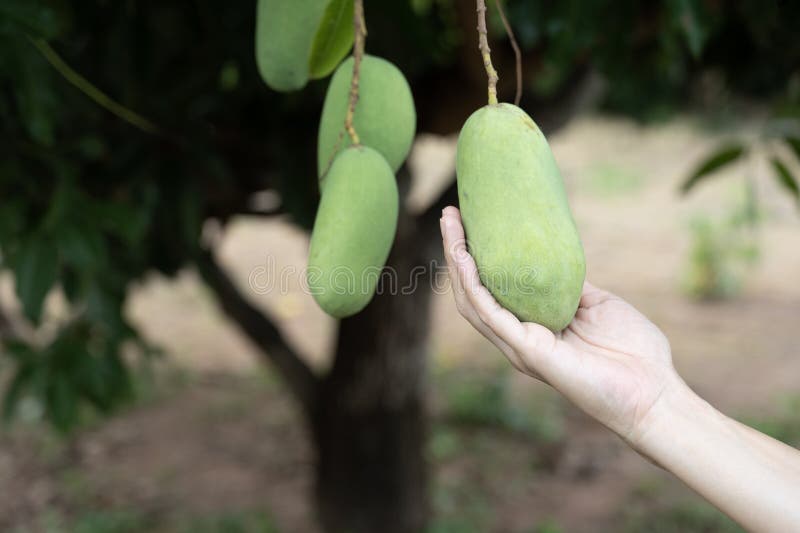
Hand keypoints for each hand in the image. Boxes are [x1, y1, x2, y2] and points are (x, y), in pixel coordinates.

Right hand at [440, 206, 681, 443]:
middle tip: (449, 215)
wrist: (653, 392)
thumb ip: (570, 286)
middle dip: (457, 251)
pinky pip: (490, 313)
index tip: (470, 219)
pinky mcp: (527, 350)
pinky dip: (473, 284)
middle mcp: (518, 337)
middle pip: (472, 291)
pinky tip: (464, 258)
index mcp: (532, 328)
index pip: (491, 290)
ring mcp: (519, 345)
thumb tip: (555, 258)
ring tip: (449, 225)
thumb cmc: (633, 354)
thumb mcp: (597, 304)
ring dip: (456, 260)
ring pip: (472, 299)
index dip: (476, 257)